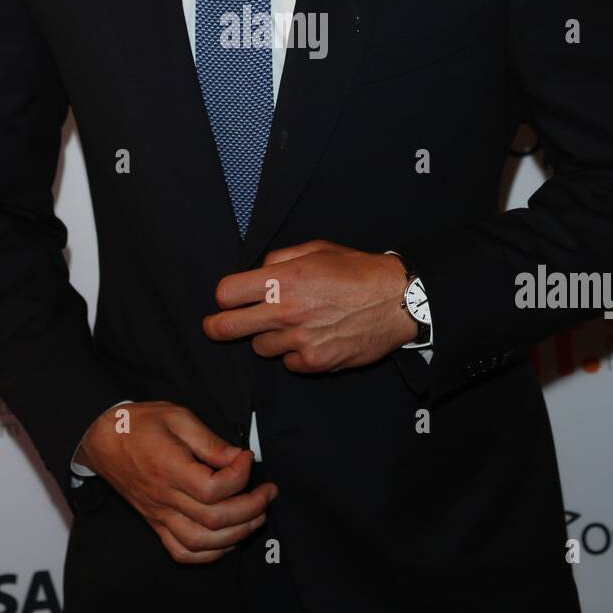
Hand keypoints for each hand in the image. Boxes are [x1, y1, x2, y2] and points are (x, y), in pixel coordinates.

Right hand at [76, 401, 277, 563]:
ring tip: (257, 516)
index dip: (240, 476)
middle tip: (267, 492)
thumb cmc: (139, 424)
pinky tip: (228, 539)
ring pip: (201, 543)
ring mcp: (159, 515)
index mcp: (169, 469)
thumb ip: (209, 441)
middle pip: (214, 519)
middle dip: (251, 508)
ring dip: (236, 534)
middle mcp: (164, 498)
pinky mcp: (156, 523)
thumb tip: (238, 458)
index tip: (246, 458)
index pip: (213, 489)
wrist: (102, 438)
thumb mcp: (177, 417)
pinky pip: (182, 552)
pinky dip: (209, 553)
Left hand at [204, 240, 413, 372]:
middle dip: (217, 327)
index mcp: (283, 279)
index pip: (226, 293)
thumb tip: (257, 272)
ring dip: (268, 338)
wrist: (397, 300)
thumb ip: (280, 259)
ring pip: (260, 347)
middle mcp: (286, 311)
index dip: (224, 296)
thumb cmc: (358, 271)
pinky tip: (313, 339)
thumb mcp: (316, 249)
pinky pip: (288, 363)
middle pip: (228, 327)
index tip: (227, 300)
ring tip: (292, 325)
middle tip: (215, 327)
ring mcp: (299, 340)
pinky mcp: (315, 362)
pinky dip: (295, 355)